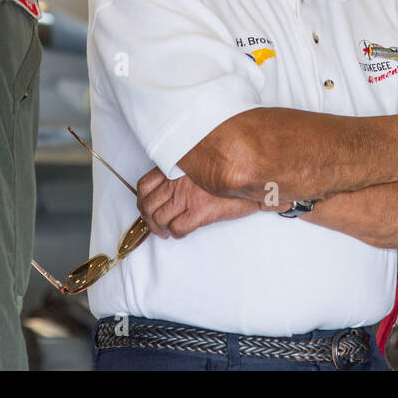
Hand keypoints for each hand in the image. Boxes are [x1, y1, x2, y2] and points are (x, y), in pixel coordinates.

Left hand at [136, 167, 257, 238]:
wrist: (255, 176)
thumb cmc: (231, 170)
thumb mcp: (202, 164)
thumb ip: (185, 172)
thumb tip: (170, 186)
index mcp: (177, 168)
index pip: (145, 184)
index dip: (142, 200)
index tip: (147, 208)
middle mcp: (179, 181)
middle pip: (148, 205)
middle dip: (148, 219)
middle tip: (156, 225)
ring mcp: (189, 196)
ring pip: (159, 218)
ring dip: (161, 229)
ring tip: (167, 231)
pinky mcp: (202, 211)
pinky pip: (178, 228)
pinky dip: (177, 233)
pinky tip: (182, 232)